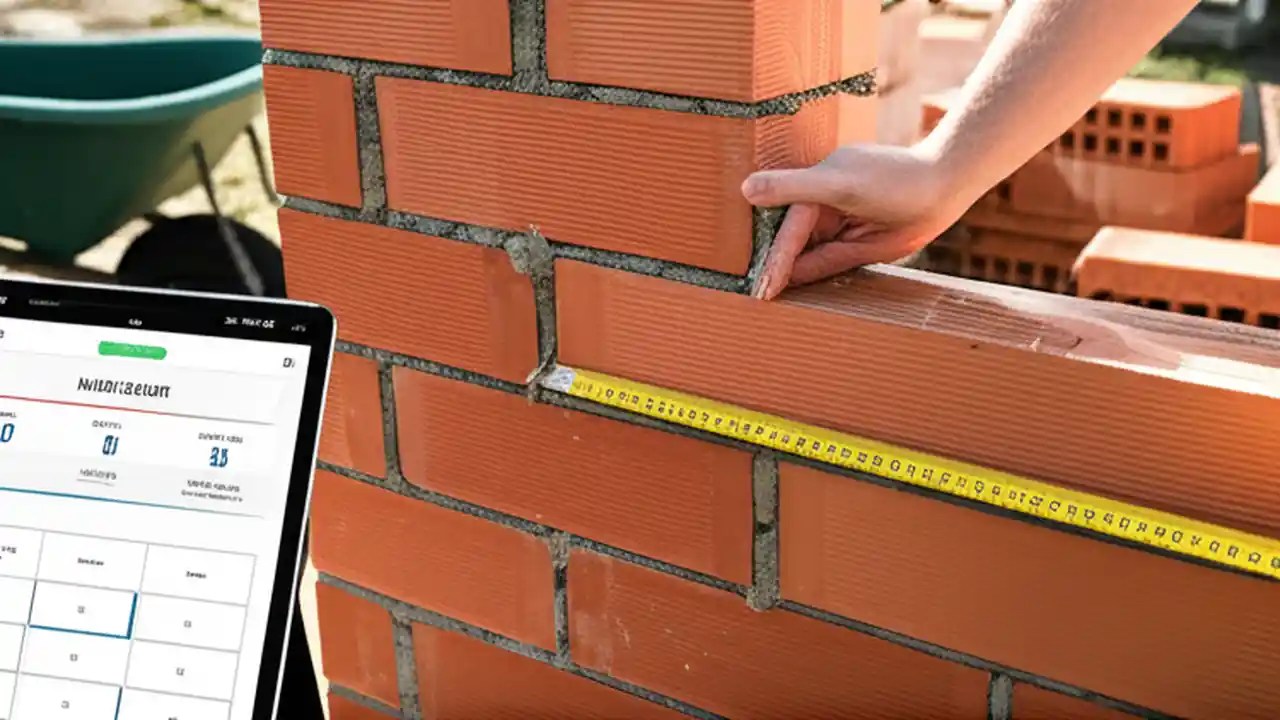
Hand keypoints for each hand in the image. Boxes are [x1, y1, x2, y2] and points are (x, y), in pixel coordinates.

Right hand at [741, 142, 972, 299]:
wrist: (944, 188)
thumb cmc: (895, 181)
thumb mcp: (840, 184)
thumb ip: (793, 188)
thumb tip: (746, 190)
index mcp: (812, 187)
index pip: (787, 232)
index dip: (774, 262)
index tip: (761, 291)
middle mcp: (820, 204)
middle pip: (791, 244)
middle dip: (774, 269)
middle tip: (757, 300)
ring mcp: (836, 223)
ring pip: (806, 255)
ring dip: (790, 277)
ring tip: (769, 302)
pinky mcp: (852, 240)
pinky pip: (826, 261)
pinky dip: (811, 276)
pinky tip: (796, 292)